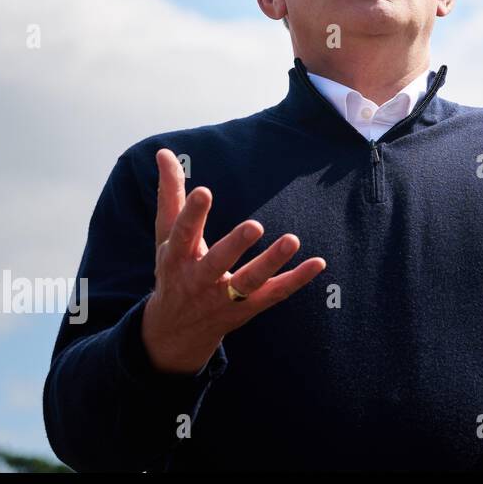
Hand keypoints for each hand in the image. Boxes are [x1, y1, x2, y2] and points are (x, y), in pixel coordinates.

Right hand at [141, 148, 326, 374]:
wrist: (174, 331)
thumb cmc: (173, 270)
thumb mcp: (165, 236)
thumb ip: (170, 195)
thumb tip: (164, 152)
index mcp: (177, 256)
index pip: (183, 233)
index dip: (192, 214)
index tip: (204, 191)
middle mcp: (199, 279)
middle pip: (217, 262)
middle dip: (234, 245)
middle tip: (255, 225)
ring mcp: (224, 297)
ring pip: (250, 281)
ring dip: (271, 262)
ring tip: (292, 240)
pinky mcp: (248, 307)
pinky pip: (275, 294)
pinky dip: (297, 280)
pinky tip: (318, 263)